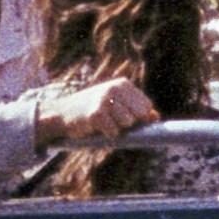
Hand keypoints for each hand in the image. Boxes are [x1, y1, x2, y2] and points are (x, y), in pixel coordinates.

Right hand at [35, 76, 156, 145]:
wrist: (62, 113)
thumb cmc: (92, 110)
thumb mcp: (116, 105)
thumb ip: (137, 110)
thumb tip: (156, 117)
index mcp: (123, 84)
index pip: (147, 106)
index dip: (139, 118)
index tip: (125, 118)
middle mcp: (115, 88)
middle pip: (140, 115)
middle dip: (130, 123)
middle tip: (112, 121)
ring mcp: (105, 99)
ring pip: (128, 123)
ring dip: (118, 129)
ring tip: (105, 123)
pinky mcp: (96, 113)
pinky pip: (114, 132)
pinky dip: (108, 134)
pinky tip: (97, 128)